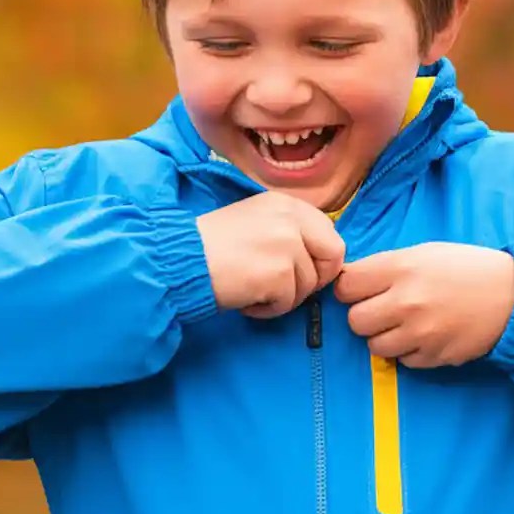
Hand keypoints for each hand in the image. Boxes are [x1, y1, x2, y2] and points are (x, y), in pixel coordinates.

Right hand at [197, 191, 345, 318]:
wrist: (181, 260)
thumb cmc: (212, 246)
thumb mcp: (257, 222)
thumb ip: (290, 231)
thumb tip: (319, 258)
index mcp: (287, 204)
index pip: (331, 233)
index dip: (320, 259)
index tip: (299, 270)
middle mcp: (291, 218)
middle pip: (332, 258)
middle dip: (312, 279)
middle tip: (283, 287)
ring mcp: (287, 245)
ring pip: (308, 285)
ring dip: (283, 297)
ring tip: (252, 289)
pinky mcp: (278, 274)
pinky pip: (288, 303)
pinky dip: (267, 309)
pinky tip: (245, 298)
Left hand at [334, 242, 513, 367]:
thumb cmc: (466, 268)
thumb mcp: (424, 252)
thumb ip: (386, 267)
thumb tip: (349, 282)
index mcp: (400, 269)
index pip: (346, 287)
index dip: (350, 289)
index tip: (360, 290)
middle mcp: (406, 302)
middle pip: (355, 321)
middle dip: (365, 315)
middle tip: (383, 309)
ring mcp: (421, 333)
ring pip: (375, 346)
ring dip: (385, 336)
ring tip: (406, 323)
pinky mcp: (435, 356)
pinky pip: (403, 361)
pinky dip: (410, 351)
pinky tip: (427, 335)